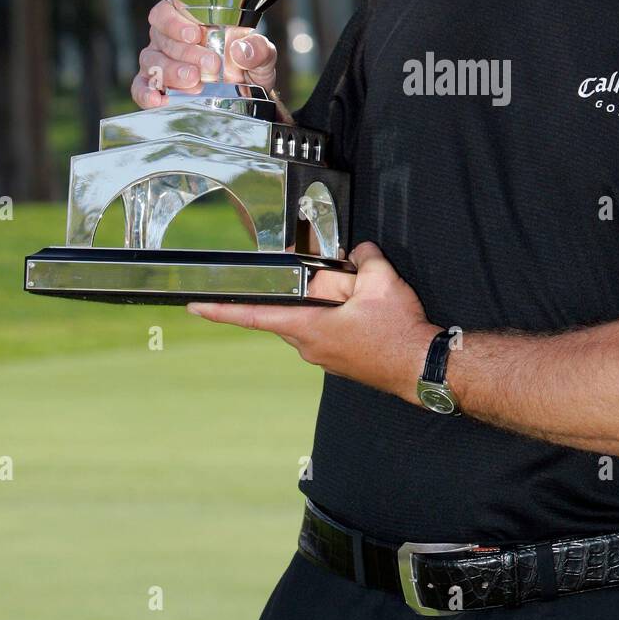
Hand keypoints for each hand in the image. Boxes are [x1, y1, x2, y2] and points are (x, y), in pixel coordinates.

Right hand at [131, 0, 277, 108]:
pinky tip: (160, 101)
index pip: (167, 10)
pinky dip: (147, 94)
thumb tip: (242, 50)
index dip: (175, 21)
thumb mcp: (261, 55)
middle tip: (209, 65)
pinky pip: (141, 87)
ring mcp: (159, 62)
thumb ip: (257, 49)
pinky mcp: (155, 86)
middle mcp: (169, 38)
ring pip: (151, 61)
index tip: (194, 34)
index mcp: (189, 19)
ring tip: (195, 83)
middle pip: (161, 38)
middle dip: (185, 52)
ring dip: (171, 72)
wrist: (249, 96)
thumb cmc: (249, 65)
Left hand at [186, 241, 438, 404]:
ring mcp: (323, 356)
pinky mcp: (339, 359)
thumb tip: (357, 251)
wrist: (422, 368)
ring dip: (334, 303)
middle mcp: (309, 346)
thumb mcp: (382, 282)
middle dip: (316, 290)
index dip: (222, 309)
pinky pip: (330, 327)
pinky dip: (344, 314)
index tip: (195, 307)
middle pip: (295, 307)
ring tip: (366, 301)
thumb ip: (364, 257)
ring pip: (315, 316)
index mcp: (309, 328)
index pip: (255, 316)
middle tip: (348, 286)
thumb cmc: (399, 334)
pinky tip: (368, 311)